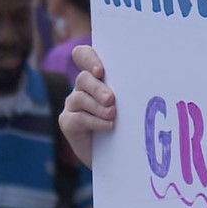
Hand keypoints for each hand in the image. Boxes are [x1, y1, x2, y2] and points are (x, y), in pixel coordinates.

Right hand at [58, 45, 115, 167]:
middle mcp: (82, 87)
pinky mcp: (67, 121)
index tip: (100, 71)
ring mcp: (72, 104)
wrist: (117, 152)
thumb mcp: (127, 102)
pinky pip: (78, 117)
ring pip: (80, 97)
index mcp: (96, 76)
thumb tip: (139, 82)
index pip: (83, 55)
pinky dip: (95, 121)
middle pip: (83, 78)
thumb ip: (126, 90)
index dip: (88, 59)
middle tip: (110, 99)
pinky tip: (108, 126)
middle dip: (97, 88)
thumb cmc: (126, 122)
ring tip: (112, 115)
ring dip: (98, 107)